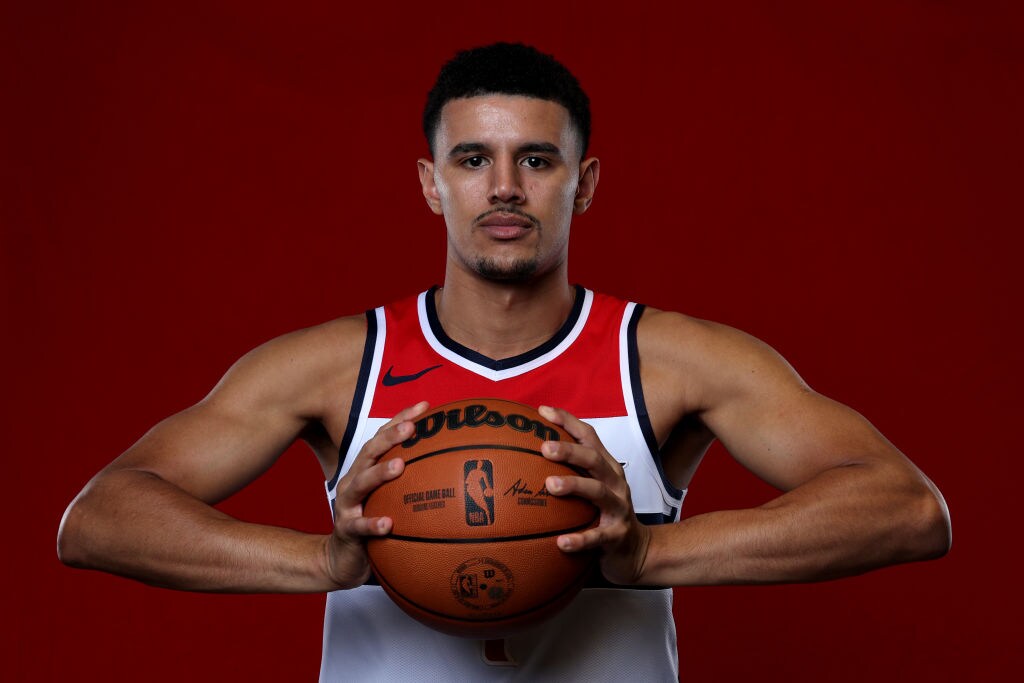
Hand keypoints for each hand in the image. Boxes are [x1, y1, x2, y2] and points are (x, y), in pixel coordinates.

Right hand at [323, 402, 428, 588]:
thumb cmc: (374, 523)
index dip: (402, 419)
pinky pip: (359, 526)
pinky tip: (388, 524)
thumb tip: (456, 467)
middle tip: (411, 428)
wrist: (343, 559)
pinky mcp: (346, 530)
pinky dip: (372, 524)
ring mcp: (347, 504)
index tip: (426, 406)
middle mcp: (354, 480)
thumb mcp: (392, 499)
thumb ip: (414, 482)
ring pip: (360, 483)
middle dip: (390, 437)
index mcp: (367, 469)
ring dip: (379, 473)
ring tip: (399, 465)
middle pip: (370, 452)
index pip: (383, 437)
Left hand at [538, 405, 652, 585]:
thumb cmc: (604, 514)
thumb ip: (567, 471)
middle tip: (544, 447)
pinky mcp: (617, 535)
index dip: (567, 421)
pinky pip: (598, 537)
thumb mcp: (590, 489)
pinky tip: (561, 543)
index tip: (541, 412)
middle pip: (593, 459)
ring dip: (574, 485)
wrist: (636, 551)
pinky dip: (580, 540)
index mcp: (606, 467)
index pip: (588, 436)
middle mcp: (614, 482)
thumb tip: (521, 458)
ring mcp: (618, 508)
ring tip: (550, 485)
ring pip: (598, 491)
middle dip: (570, 450)